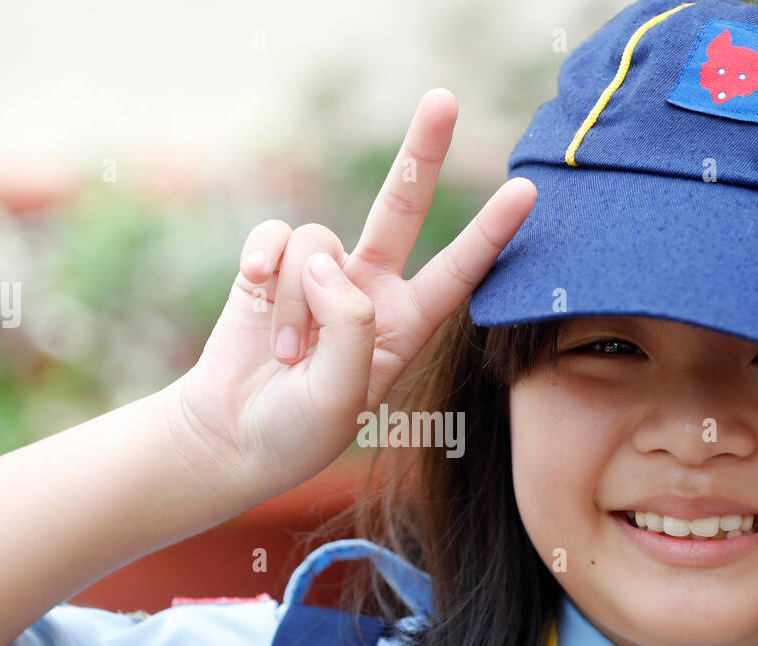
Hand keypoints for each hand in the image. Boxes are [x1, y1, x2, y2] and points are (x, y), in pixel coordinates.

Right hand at [167, 88, 535, 499]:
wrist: (229, 436)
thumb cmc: (295, 430)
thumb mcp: (338, 396)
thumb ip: (346, 326)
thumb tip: (324, 259)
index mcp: (403, 327)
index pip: (456, 273)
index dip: (489, 233)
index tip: (528, 191)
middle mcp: (368, 290)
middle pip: (400, 206)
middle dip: (422, 153)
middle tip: (444, 98)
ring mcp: (319, 275)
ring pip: (316, 243)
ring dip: (293, 302)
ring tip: (285, 354)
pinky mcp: (272, 268)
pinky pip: (275, 235)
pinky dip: (262, 262)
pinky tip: (253, 290)